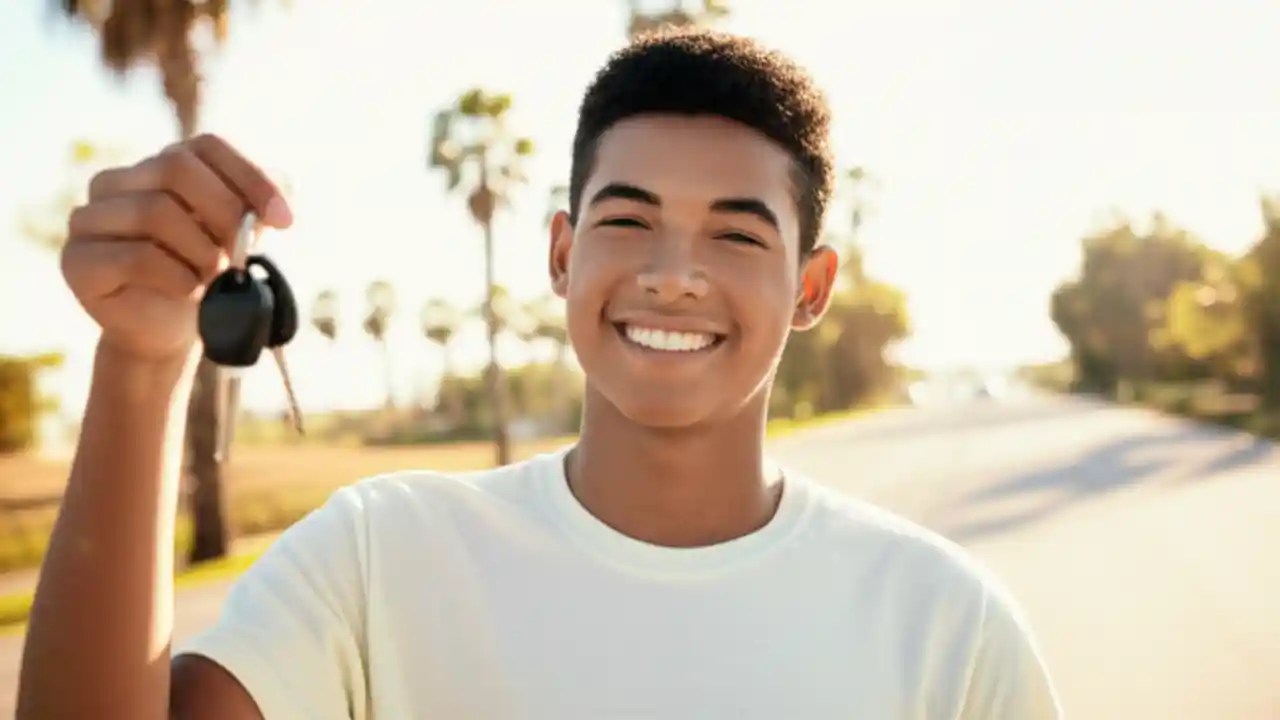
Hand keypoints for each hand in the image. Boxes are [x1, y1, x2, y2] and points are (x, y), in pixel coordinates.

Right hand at [60, 134, 293, 363]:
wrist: (169, 330)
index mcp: (161, 165)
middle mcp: (118, 181)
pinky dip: (178, 277)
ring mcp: (90, 218)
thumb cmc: (205, 275)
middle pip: (177, 168)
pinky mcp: (77, 260)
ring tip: (214, 277)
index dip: (251, 177)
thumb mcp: (242, 236)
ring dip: (202, 252)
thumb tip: (283, 192)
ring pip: (155, 211)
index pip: (208, 145)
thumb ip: (259, 207)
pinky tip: (190, 290)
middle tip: (242, 254)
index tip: (286, 220)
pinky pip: (136, 256)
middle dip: (224, 214)